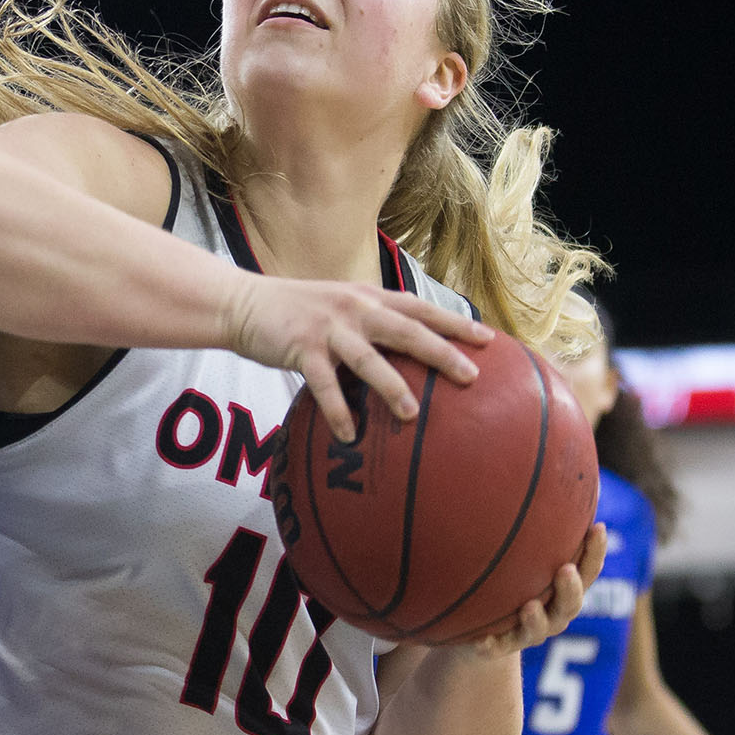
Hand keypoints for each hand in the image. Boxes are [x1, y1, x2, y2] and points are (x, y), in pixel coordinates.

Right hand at [224, 274, 493, 439]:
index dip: (455, 323)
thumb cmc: (299, 312)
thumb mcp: (341, 307)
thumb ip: (373, 323)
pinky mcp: (301, 348)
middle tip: (471, 376)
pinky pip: (324, 384)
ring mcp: (328, 328)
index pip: (420, 308)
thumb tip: (411, 352)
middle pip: (406, 330)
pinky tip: (348, 435)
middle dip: (441, 352)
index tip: (490, 340)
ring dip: (392, 386)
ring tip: (412, 413)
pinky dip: (337, 410)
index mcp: (368, 298)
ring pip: (369, 358)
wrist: (245, 304)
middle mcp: (354, 309)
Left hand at [467, 522, 607, 657]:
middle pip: (571, 603)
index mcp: (561, 586)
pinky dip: (491, 647)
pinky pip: (496, 650)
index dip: (595, 551)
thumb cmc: (506, 579)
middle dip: (571, 588)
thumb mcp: (519, 549)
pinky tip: (479, 643)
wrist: (479, 629)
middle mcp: (551, 610)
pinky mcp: (498, 647)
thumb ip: (532, 520)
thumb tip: (542, 464)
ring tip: (529, 606)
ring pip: (539, 630)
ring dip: (536, 620)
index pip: (587, 569)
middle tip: (564, 570)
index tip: (597, 528)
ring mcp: (527, 632)